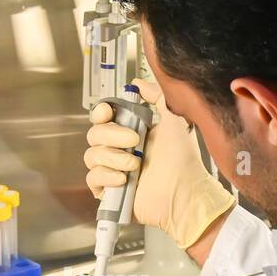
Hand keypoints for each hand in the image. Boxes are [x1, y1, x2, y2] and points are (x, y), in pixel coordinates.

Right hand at [83, 78, 235, 250]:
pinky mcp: (109, 192)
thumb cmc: (183, 159)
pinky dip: (106, 176)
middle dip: (112, 135)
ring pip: (92, 156)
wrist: (185, 192)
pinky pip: (92, 178)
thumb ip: (157, 96)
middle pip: (94, 134)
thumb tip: (139, 83)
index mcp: (130, 132)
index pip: (102, 118)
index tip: (108, 112)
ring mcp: (112, 172)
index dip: (100, 112)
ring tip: (135, 165)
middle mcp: (119, 151)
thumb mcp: (174, 119)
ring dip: (112, 158)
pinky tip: (124, 180)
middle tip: (135, 141)